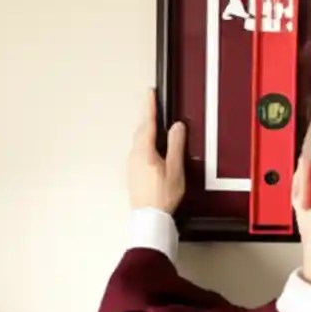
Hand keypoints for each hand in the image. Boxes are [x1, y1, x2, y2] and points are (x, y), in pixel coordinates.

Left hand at [128, 89, 186, 212]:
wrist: (149, 218)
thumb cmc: (162, 197)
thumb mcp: (175, 168)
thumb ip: (176, 145)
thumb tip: (177, 128)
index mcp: (144, 152)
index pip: (147, 123)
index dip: (149, 106)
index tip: (150, 93)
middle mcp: (135, 156)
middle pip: (142, 131)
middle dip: (148, 117)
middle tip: (153, 106)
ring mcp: (132, 165)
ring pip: (140, 141)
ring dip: (147, 131)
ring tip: (156, 126)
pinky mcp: (134, 173)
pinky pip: (139, 151)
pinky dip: (146, 144)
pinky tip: (154, 149)